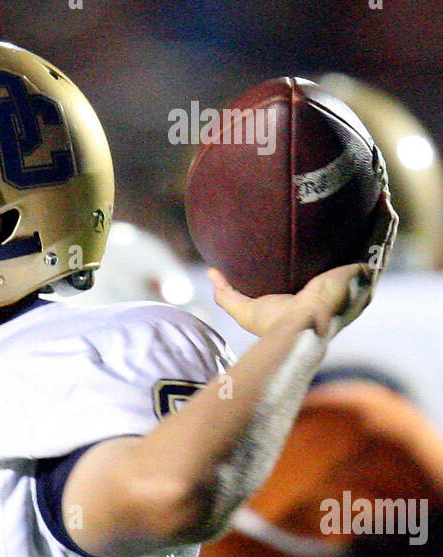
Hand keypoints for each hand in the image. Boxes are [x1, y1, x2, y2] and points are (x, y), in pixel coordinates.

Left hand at [210, 189, 396, 341]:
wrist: (298, 327)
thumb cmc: (275, 324)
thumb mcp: (245, 308)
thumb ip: (228, 292)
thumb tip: (211, 273)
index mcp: (321, 291)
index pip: (331, 262)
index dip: (333, 242)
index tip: (325, 220)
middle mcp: (344, 284)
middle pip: (356, 247)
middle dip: (359, 223)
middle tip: (352, 197)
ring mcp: (359, 277)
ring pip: (374, 240)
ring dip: (376, 216)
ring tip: (375, 189)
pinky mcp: (368, 270)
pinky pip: (382, 239)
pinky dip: (385, 219)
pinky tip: (384, 198)